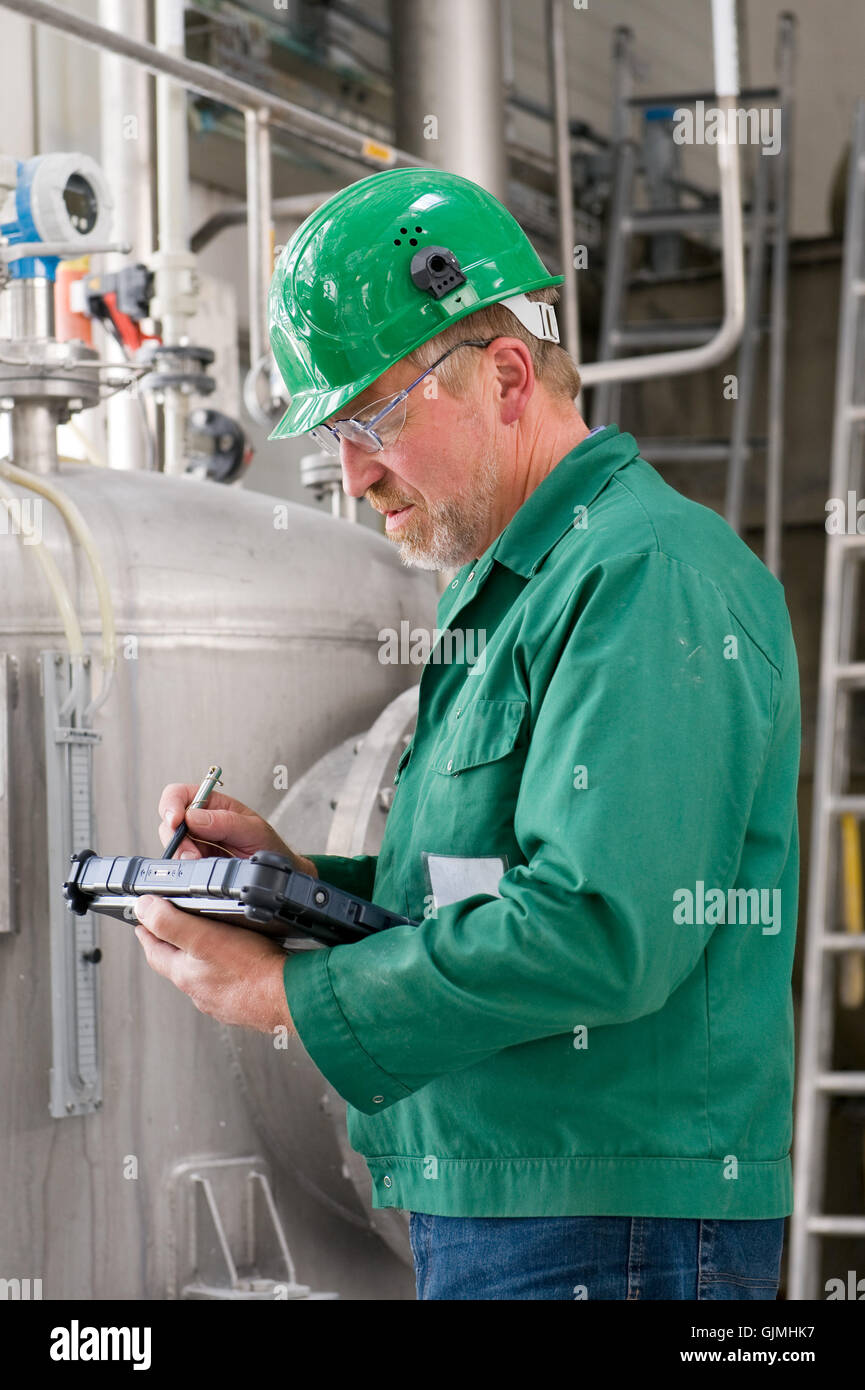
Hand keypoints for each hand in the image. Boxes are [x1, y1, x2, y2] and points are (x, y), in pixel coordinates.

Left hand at [133, 894, 295, 1034]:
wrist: (290, 999)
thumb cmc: (252, 970)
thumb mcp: (204, 937)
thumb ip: (170, 923)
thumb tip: (144, 908)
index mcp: (185, 975)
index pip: (155, 952)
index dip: (148, 932)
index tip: (143, 922)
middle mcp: (200, 991)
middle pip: (178, 964)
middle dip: (174, 945)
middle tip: (174, 928)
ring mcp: (221, 1000)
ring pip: (204, 976)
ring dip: (203, 960)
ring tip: (211, 942)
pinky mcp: (243, 1004)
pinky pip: (228, 985)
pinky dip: (228, 972)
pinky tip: (241, 964)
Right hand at [158, 782, 316, 875]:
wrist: (277, 873)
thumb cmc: (268, 846)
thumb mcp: (254, 830)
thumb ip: (226, 821)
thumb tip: (194, 817)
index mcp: (213, 804)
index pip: (179, 794)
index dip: (172, 805)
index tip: (177, 821)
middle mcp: (200, 821)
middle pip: (169, 822)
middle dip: (178, 840)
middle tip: (193, 854)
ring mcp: (195, 843)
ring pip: (171, 845)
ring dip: (181, 856)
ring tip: (201, 863)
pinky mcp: (194, 863)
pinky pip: (179, 864)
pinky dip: (185, 870)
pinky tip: (200, 871)